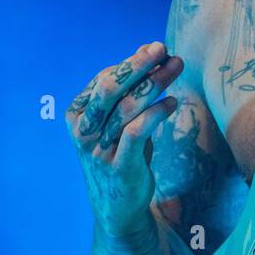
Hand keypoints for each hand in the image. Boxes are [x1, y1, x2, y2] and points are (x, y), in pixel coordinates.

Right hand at [65, 41, 182, 236]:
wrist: (116, 207)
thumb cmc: (119, 154)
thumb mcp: (119, 120)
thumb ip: (129, 88)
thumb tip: (144, 48)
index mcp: (78, 115)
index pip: (102, 80)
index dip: (131, 62)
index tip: (157, 48)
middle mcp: (83, 131)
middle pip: (109, 89)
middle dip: (137, 65)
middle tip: (162, 48)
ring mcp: (99, 150)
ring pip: (125, 109)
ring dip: (154, 84)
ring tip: (176, 68)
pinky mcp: (119, 167)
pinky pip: (136, 133)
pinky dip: (155, 113)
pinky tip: (172, 102)